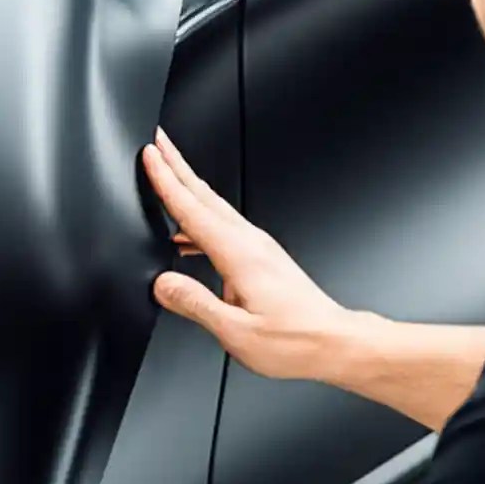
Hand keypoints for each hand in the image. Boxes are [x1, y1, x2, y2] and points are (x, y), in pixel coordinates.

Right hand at [142, 128, 360, 380]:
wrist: (334, 342)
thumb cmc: (295, 340)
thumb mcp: (236, 331)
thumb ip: (195, 304)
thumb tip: (163, 284)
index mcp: (240, 255)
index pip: (193, 209)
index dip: (167, 180)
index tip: (150, 155)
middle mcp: (251, 243)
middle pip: (205, 195)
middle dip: (178, 165)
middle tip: (158, 141)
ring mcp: (259, 247)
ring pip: (214, 208)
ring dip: (188, 188)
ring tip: (167, 177)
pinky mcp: (262, 257)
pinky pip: (223, 228)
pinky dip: (200, 220)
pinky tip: (186, 235)